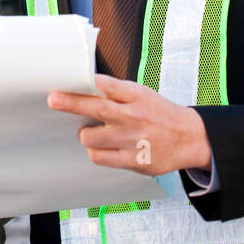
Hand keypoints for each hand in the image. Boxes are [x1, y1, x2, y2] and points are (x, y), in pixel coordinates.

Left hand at [47, 74, 211, 174]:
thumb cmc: (160, 113)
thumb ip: (117, 90)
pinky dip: (95, 151)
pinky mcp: (133, 161)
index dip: (88, 82)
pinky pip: (100, 157)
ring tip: (91, 131)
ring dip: (85, 134)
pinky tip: (100, 146)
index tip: (66, 82)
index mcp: (136, 96)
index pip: (107, 86)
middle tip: (54, 100)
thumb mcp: (142, 93)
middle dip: (71, 104)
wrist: (189, 138)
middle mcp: (133, 117)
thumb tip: (90, 84)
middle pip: (97, 109)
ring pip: (91, 138)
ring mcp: (132, 140)